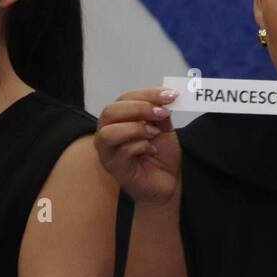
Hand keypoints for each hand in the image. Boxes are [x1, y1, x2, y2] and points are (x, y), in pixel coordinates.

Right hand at [95, 87, 181, 207]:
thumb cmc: (160, 154)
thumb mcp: (163, 127)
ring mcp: (107, 151)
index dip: (147, 94)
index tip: (170, 95)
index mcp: (118, 118)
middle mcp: (106, 132)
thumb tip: (164, 94)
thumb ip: (159, 111)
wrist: (167, 182)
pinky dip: (142, 146)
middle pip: (110, 111)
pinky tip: (152, 150)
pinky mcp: (113, 167)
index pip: (125, 98)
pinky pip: (122, 151)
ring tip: (155, 134)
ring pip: (109, 132)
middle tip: (162, 113)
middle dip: (139, 108)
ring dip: (137, 129)